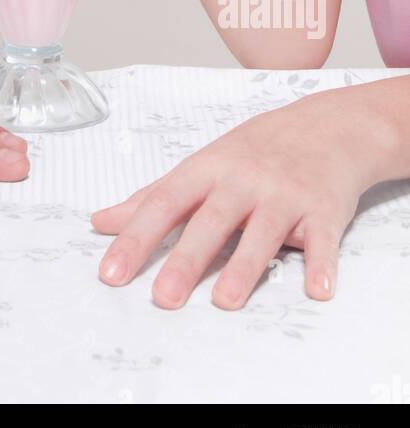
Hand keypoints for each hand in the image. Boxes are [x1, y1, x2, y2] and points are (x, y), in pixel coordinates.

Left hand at [92, 84, 393, 308]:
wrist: (326, 126)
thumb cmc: (255, 150)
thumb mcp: (201, 165)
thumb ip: (152, 197)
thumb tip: (100, 222)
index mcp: (206, 169)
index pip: (164, 203)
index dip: (136, 238)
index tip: (112, 273)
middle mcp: (243, 180)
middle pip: (211, 220)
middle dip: (186, 259)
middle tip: (163, 298)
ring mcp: (285, 194)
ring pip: (262, 232)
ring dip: (245, 266)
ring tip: (224, 301)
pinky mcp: (324, 209)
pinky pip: (324, 238)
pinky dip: (323, 263)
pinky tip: (318, 288)